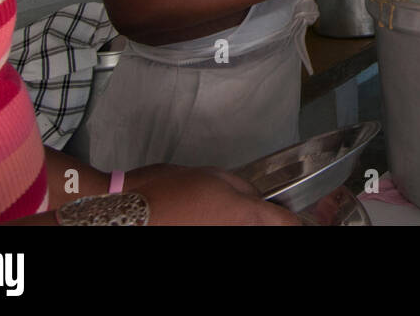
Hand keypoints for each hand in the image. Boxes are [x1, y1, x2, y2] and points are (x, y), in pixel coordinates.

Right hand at [127, 166, 299, 224]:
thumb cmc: (164, 191)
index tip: (293, 220)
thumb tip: (254, 197)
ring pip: (241, 234)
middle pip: (263, 229)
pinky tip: (203, 220)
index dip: (292, 220)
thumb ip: (242, 186)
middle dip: (260, 221)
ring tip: (213, 214)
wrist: (125, 212)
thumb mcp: (212, 175)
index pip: (287, 224)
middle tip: (243, 210)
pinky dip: (216, 227)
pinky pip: (220, 234)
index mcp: (246, 214)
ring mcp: (219, 241)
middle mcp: (237, 235)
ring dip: (234, 225)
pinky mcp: (202, 244)